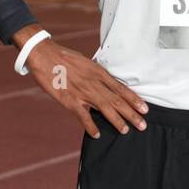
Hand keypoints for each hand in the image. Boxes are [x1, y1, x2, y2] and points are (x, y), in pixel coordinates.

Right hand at [23, 37, 147, 138]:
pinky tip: (97, 134)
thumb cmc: (65, 57)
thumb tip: (108, 83)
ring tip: (126, 130)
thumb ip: (97, 74)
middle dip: (132, 113)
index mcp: (99, 73)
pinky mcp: (69, 100)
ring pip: (105, 108)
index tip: (145, 109)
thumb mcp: (87, 63)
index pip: (121, 89)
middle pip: (117, 100)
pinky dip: (90, 126)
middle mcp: (94, 83)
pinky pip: (82, 115)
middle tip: (143, 125)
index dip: (134, 100)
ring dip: (117, 120)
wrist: (43, 54)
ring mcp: (82, 92)